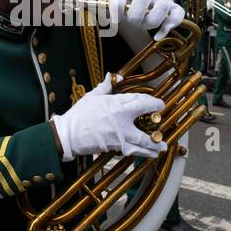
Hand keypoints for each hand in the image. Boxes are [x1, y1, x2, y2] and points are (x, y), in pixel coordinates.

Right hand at [50, 75, 166, 161]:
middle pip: (146, 123)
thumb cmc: (79, 114)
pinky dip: (141, 153)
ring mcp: (120, 136)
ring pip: (142, 142)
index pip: (142, 101)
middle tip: (162, 125)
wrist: (68, 135)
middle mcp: (122, 121)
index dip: (153, 103)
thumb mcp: (93, 96)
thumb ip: (106, 86)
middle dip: (157, 124)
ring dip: (153, 146)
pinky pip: (132, 150)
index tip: (158, 104)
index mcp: (118, 105)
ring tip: (161, 149)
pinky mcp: (115, 148)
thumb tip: (114, 76)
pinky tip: (148, 154)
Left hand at [107, 0, 184, 40]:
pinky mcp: (174, 8)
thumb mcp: (119, 1)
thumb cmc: (133, 3)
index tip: (115, 20)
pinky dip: (166, 28)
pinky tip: (157, 37)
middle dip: (136, 18)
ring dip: (151, 22)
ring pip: (160, 9)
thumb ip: (103, 1)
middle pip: (141, 2)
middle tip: (135, 22)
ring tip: (147, 26)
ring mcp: (162, 0)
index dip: (117, 9)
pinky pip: (176, 16)